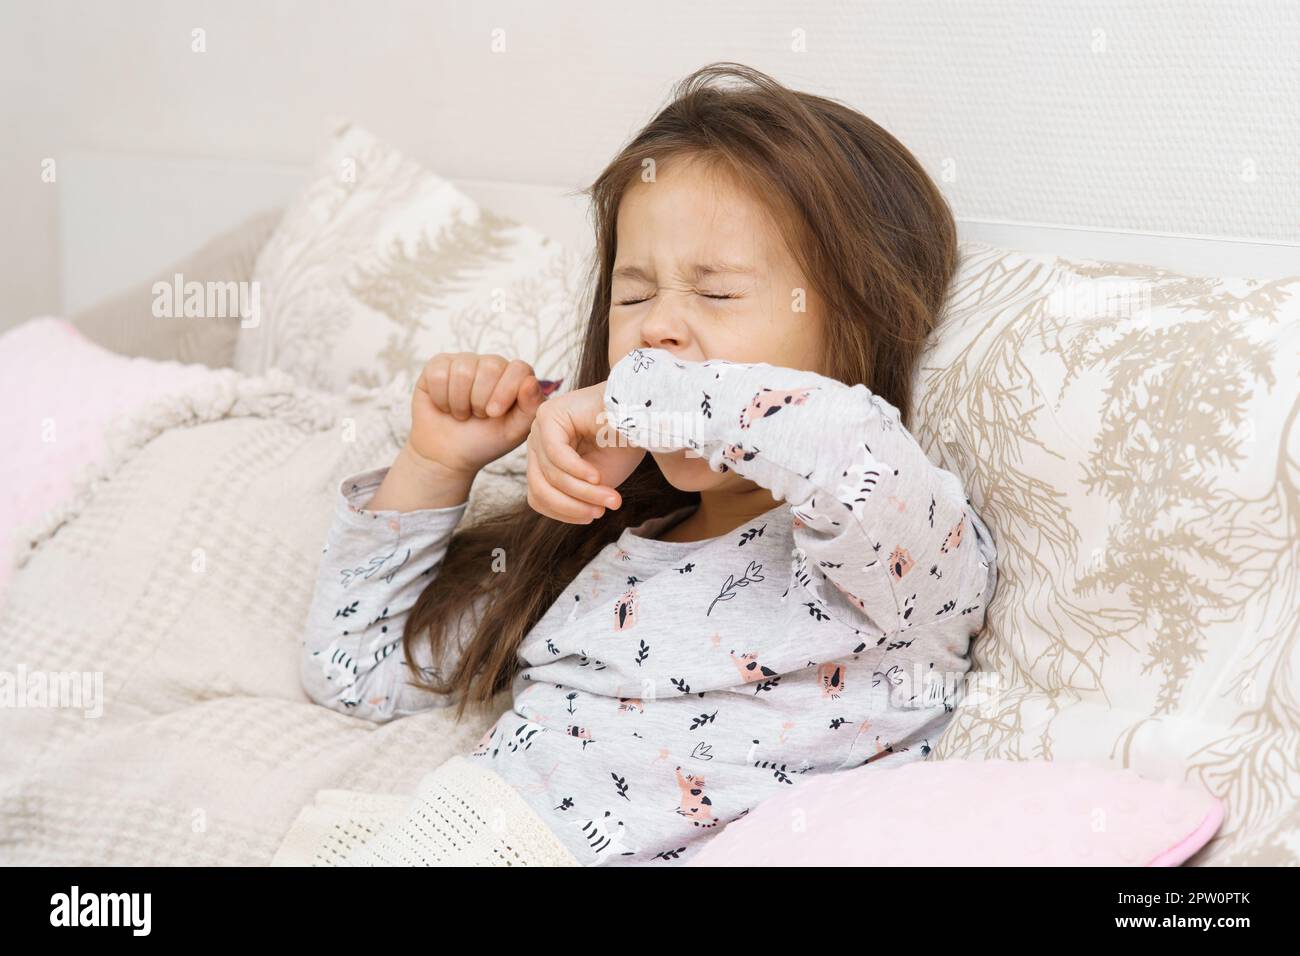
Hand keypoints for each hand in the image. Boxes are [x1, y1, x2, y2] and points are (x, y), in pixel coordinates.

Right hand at [407, 352, 545, 478]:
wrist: (446, 453)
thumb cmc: (483, 441)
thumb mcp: (513, 432)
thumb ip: (530, 408)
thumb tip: (531, 381)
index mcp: (514, 379)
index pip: (519, 369)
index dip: (506, 390)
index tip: (494, 414)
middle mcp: (491, 366)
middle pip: (491, 366)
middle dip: (481, 399)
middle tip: (478, 415)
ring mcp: (464, 362)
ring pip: (463, 370)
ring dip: (460, 402)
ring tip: (462, 414)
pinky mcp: (438, 366)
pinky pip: (439, 374)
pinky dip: (441, 399)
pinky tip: (444, 406)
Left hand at [527, 381, 645, 523]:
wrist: (643, 409)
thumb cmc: (623, 442)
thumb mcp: (599, 481)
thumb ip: (579, 497)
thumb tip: (568, 514)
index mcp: (546, 459)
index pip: (540, 496)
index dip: (564, 512)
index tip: (594, 516)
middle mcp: (537, 443)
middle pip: (540, 488)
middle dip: (572, 506)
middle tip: (601, 513)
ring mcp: (539, 428)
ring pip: (550, 475)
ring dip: (582, 492)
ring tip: (610, 498)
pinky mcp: (548, 415)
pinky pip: (556, 454)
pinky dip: (577, 470)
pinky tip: (596, 477)